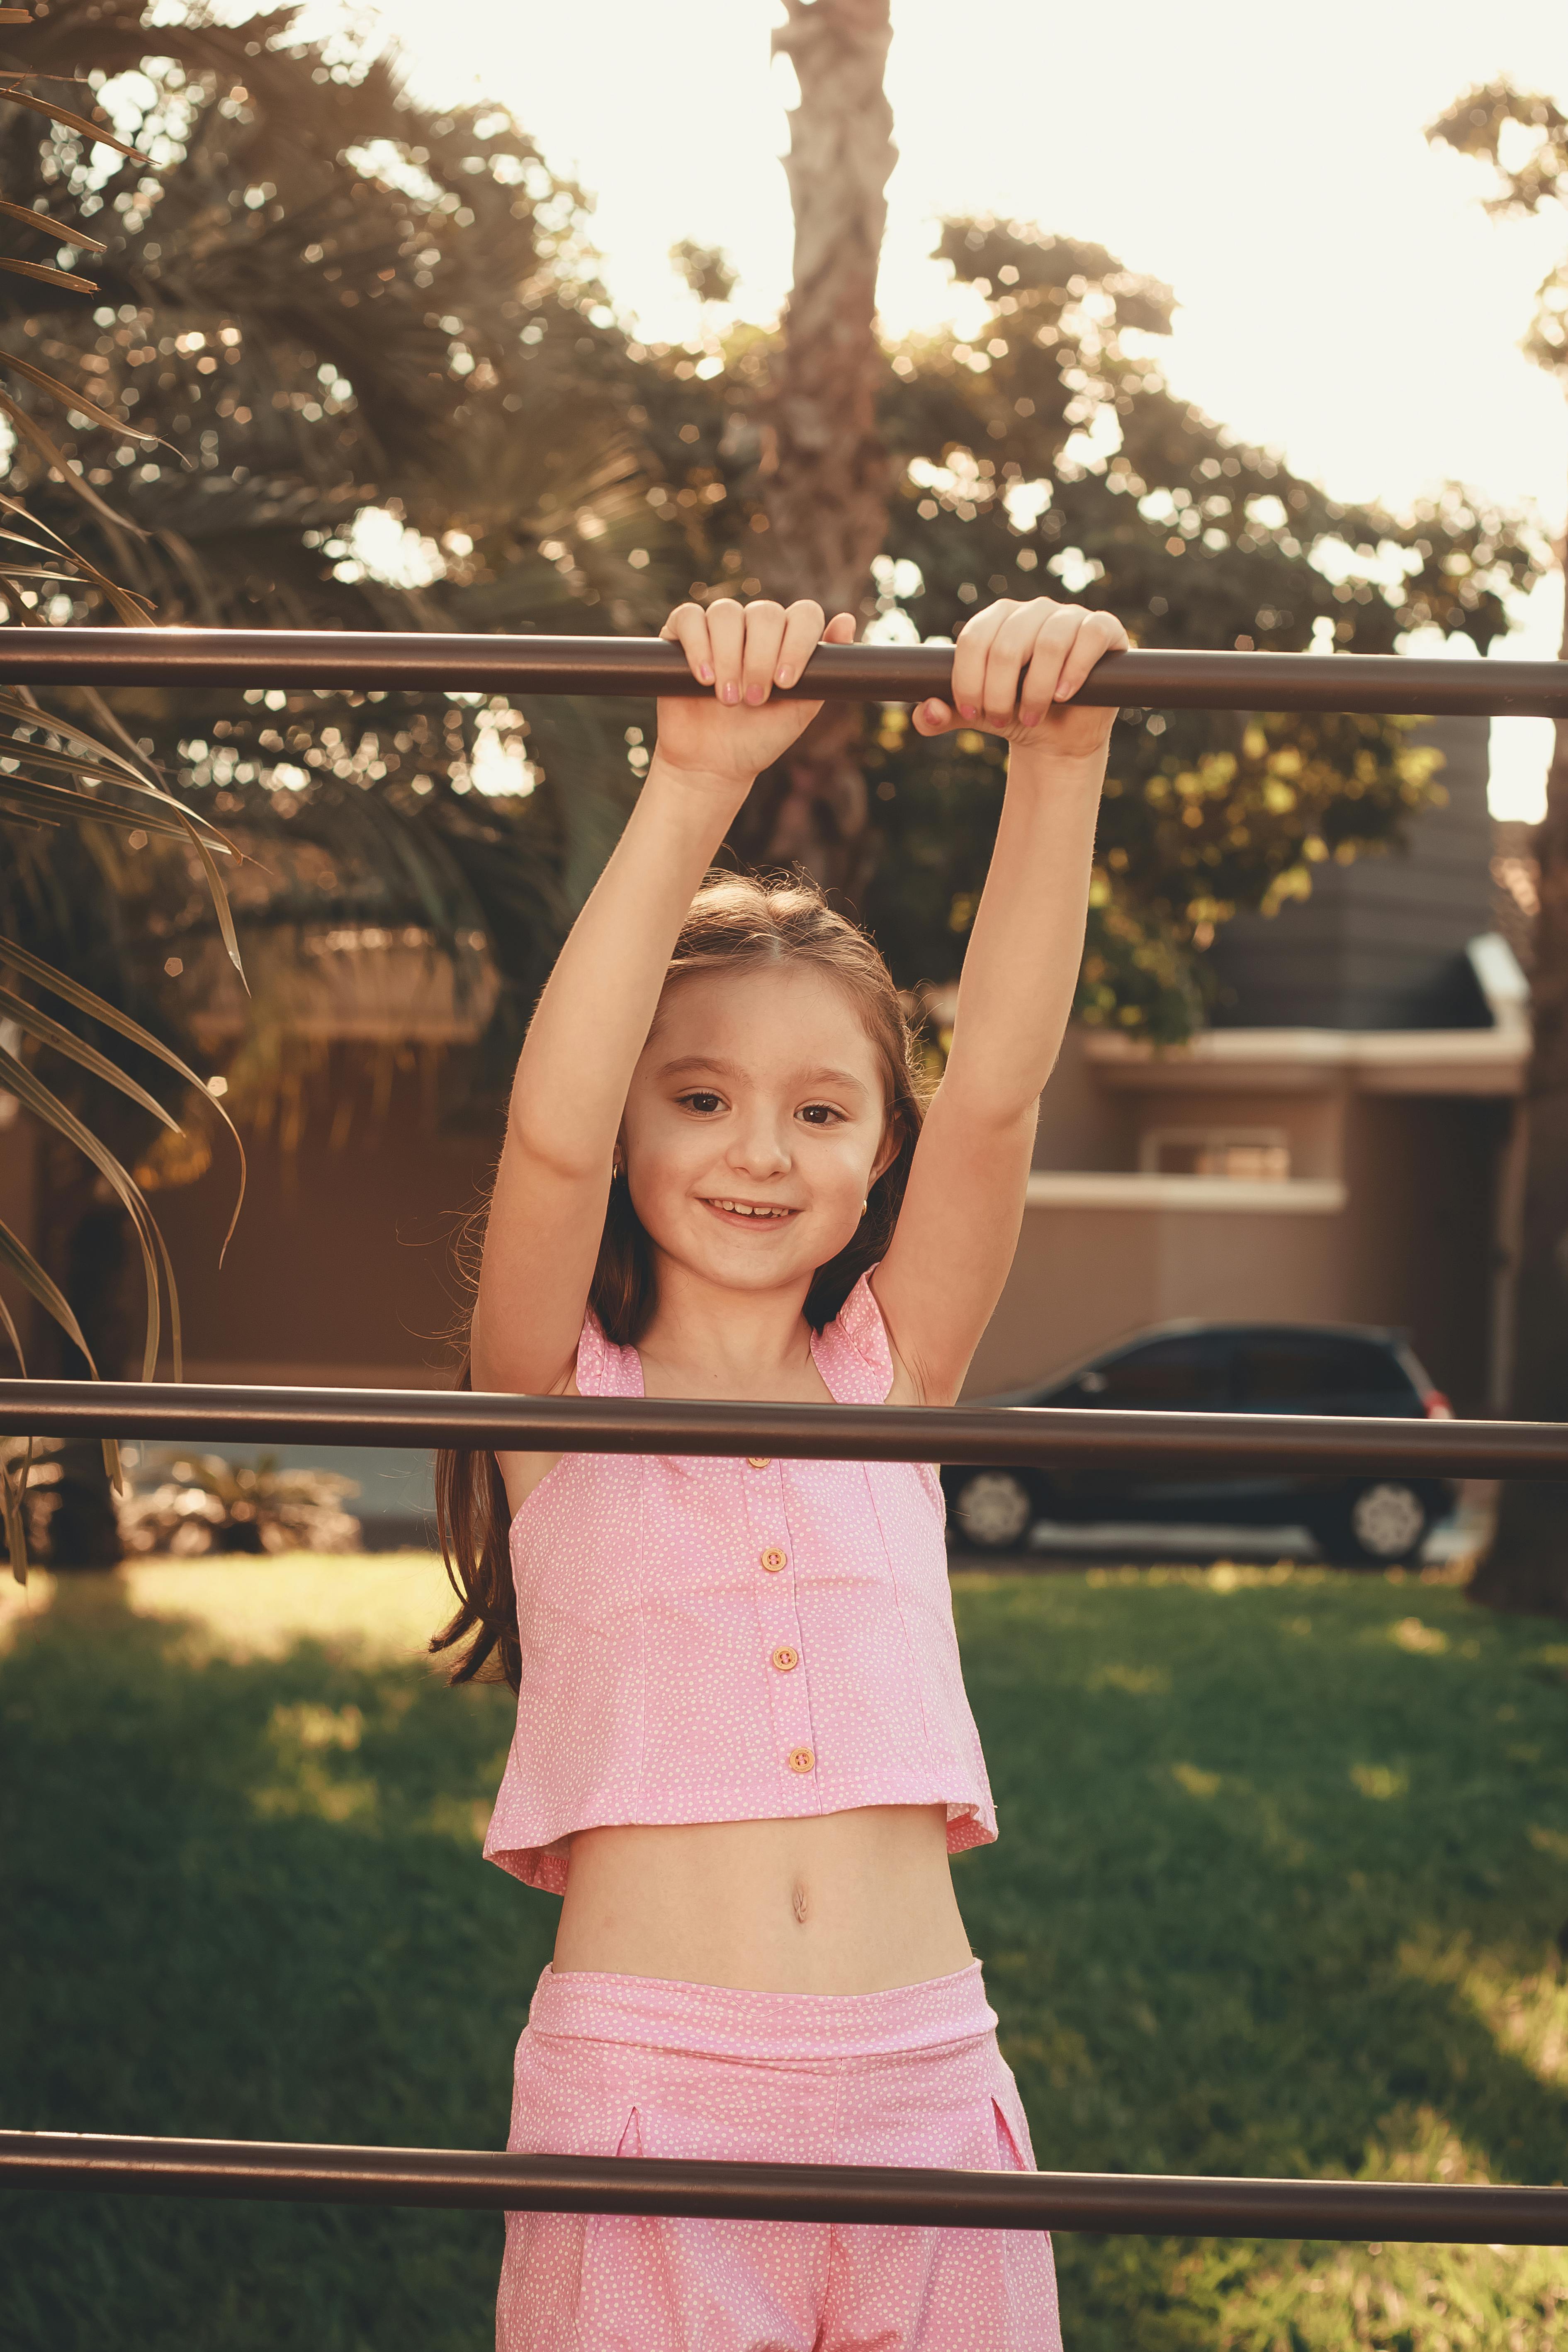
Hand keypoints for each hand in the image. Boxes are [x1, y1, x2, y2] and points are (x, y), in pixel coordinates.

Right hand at [654, 598, 856, 791]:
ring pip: (726, 613)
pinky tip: (704, 678)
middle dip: (761, 658)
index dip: (798, 643)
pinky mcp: (681, 634)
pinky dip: (697, 645)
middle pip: (765, 613)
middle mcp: (754, 626)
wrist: (711, 763)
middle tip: (754, 700)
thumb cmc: (759, 737)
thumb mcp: (800, 710)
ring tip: (728, 699)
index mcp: (787, 638)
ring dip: (729, 657)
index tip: (786, 683)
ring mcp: (718, 627)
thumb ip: (824, 671)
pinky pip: (689, 618)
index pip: (803, 615)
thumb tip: (848, 619)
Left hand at [912, 596, 1128, 759]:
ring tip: (1032, 716)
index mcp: (997, 620)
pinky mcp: (1103, 628)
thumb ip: (941, 715)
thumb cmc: (1016, 714)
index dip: (968, 681)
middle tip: (1002, 721)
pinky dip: (1074, 670)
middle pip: (1007, 645)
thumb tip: (926, 711)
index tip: (971, 713)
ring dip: (1036, 689)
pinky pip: (1089, 637)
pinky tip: (1063, 696)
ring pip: (1049, 643)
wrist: (1061, 734)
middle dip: (999, 693)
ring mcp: (1069, 616)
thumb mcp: (976, 716)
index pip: (974, 639)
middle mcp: (1033, 611)